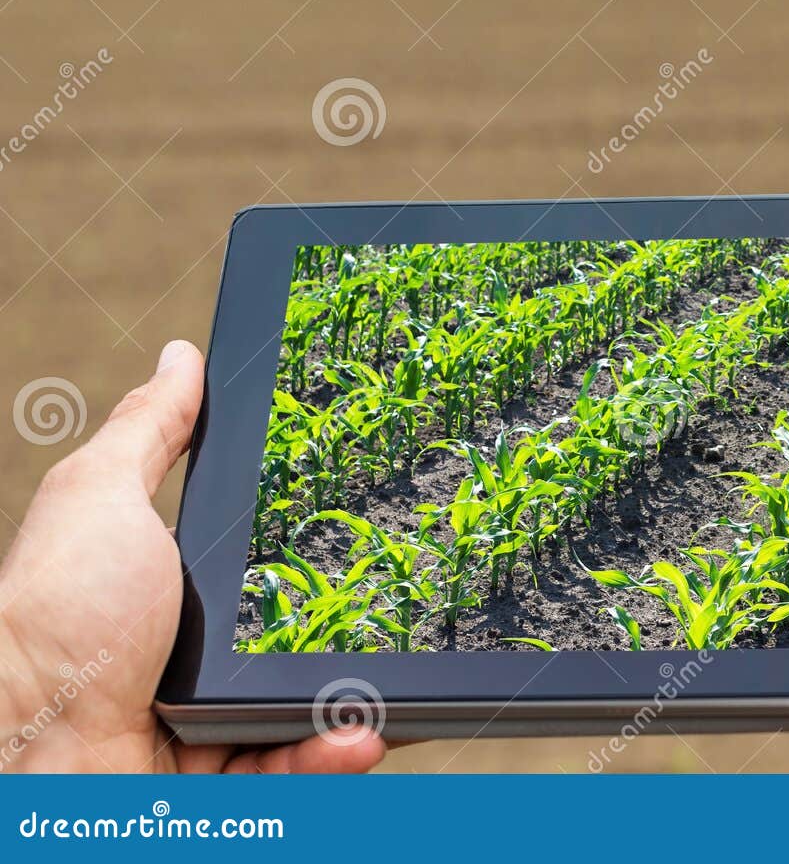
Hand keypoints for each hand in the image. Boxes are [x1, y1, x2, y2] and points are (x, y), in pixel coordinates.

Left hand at [0, 340, 385, 772]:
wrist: (20, 738)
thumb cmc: (52, 611)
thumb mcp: (103, 496)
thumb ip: (152, 430)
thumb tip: (183, 356)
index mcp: (173, 585)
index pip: (263, 556)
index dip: (318, 539)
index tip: (371, 514)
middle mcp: (187, 654)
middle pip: (296, 634)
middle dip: (355, 626)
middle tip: (406, 606)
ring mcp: (203, 719)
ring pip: (304, 705)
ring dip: (354, 700)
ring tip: (392, 683)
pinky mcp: (214, 776)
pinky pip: (290, 766)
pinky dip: (330, 756)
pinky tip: (362, 736)